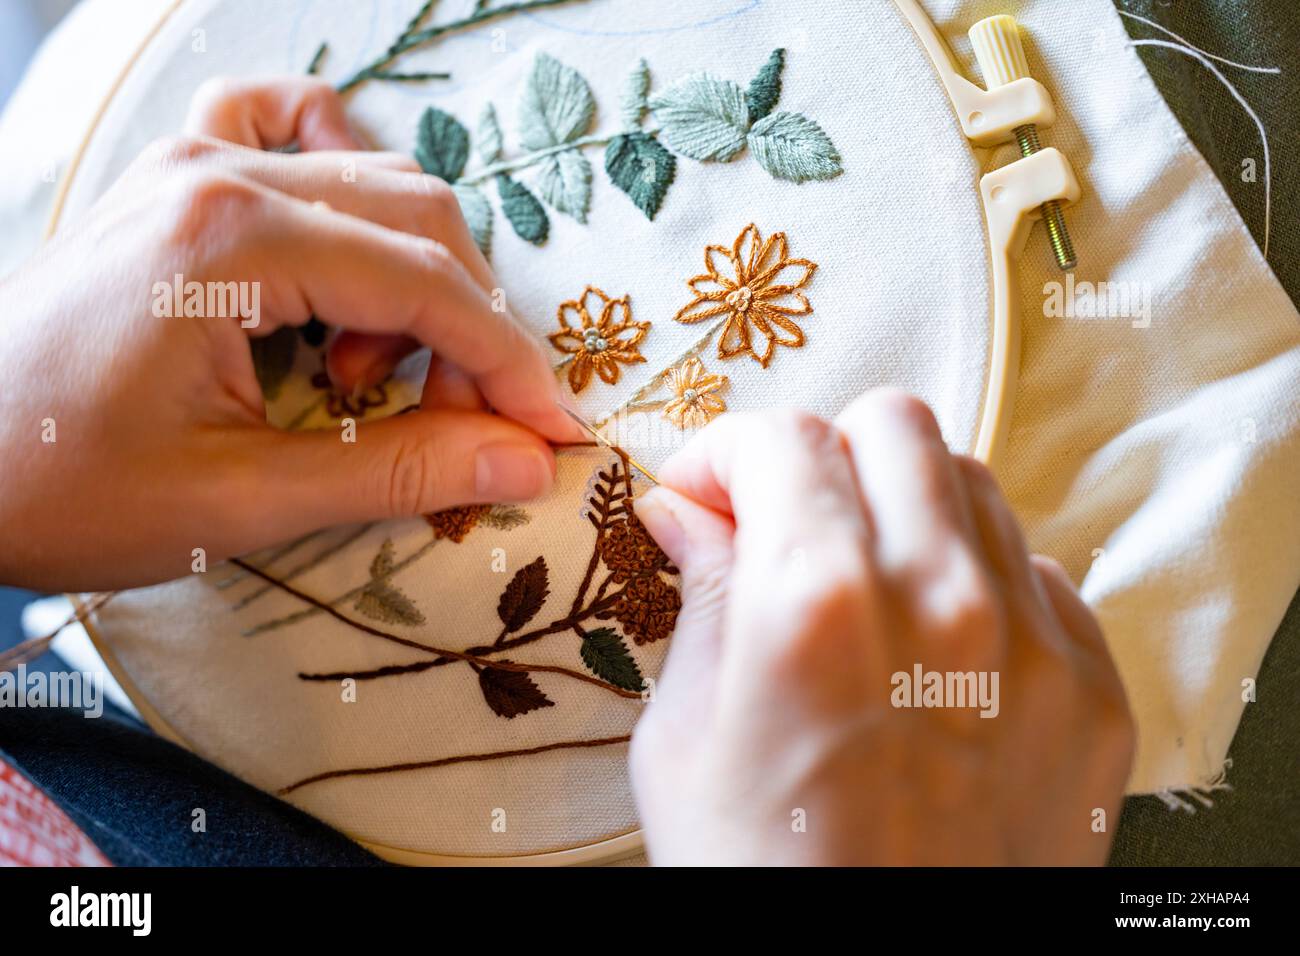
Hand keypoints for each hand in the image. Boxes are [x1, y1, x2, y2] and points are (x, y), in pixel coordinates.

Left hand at [0, 77, 579, 590]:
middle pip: (418, 219)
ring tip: (369, 373)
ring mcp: (197, 163)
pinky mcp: (181, 180)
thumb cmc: (65, 486)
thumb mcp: (242, 501)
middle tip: (464, 424)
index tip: (550, 432)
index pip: (427, 282)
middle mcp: (224, 174)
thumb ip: (398, 472)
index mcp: (237, 239)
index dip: (506, 362)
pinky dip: (345, 183)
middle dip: (470, 328)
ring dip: (414, 277)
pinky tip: (340, 252)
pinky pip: (289, 132)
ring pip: (374, 182)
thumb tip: (525, 461)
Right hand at [630, 392, 1134, 864]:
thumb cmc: (762, 881)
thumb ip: (702, 598)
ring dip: (901, 505)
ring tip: (860, 578)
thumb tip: (690, 511)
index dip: (725, 454)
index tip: (707, 494)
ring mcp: (1033, 647)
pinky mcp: (1091, 692)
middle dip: (822, 453)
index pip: (783, 439)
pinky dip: (977, 577)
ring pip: (973, 484)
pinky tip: (934, 643)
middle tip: (784, 517)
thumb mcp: (684, 743)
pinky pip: (1036, 572)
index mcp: (817, 607)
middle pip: (893, 427)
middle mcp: (942, 603)